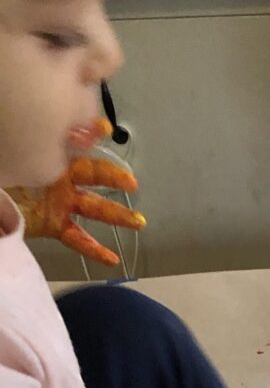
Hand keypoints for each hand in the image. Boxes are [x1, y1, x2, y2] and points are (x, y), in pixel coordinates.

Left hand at [9, 120, 145, 266]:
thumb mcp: (19, 145)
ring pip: (93, 208)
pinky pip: (77, 238)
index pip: (76, 142)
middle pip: (93, 175)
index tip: (103, 128)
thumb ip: (43, 136)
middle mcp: (58, 177)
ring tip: (138, 222)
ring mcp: (59, 202)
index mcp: (51, 154)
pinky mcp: (53, 224)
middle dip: (114, 177)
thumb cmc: (6, 170)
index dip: (91, 135)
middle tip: (132, 183)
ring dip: (117, 215)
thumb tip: (69, 129)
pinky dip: (94, 249)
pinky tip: (112, 258)